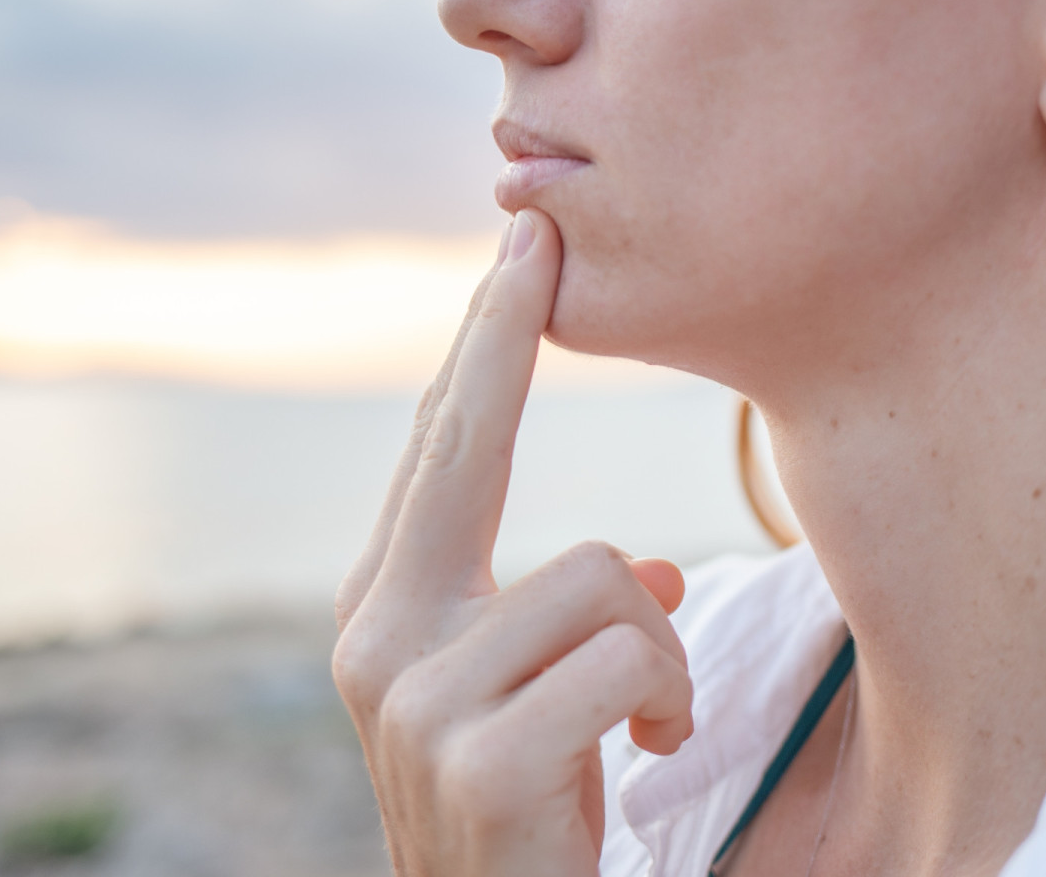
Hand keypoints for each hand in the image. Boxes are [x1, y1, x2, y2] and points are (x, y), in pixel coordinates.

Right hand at [332, 207, 693, 876]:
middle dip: (505, 331)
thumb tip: (657, 577)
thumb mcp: (528, 711)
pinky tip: (642, 760)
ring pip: (604, 574)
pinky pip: (631, 655)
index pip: (440, 451)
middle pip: (464, 445)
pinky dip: (667, 701)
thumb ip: (555, 624)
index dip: (480, 344)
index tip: (519, 249)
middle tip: (536, 228)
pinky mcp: (475, 757)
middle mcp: (378, 637)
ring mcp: (416, 697)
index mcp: (387, 614)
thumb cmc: (524, 828)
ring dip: (660, 655)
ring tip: (645, 726)